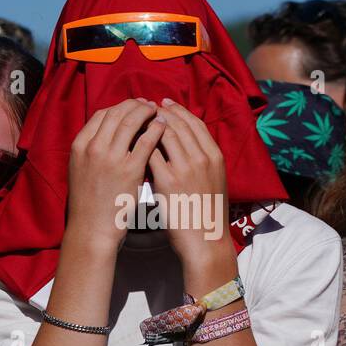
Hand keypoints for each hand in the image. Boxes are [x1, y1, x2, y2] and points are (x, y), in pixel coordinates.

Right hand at [67, 98, 165, 250]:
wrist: (92, 228)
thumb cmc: (89, 202)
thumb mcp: (82, 169)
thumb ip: (92, 149)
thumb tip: (109, 133)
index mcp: (80, 145)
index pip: (101, 114)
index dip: (119, 106)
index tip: (132, 106)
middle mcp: (94, 147)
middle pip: (116, 113)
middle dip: (135, 105)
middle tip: (149, 104)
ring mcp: (111, 158)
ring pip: (131, 122)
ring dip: (146, 112)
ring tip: (158, 112)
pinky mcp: (129, 170)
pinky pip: (146, 141)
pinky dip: (156, 130)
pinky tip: (163, 127)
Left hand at [147, 99, 230, 265]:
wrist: (206, 242)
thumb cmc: (207, 215)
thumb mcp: (212, 182)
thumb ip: (202, 162)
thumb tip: (185, 147)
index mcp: (215, 156)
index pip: (195, 123)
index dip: (178, 111)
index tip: (165, 103)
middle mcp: (202, 158)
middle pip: (178, 124)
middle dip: (159, 112)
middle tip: (144, 106)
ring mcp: (186, 168)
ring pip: (164, 134)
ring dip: (147, 124)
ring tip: (134, 120)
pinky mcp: (169, 181)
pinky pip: (151, 154)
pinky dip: (140, 145)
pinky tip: (130, 142)